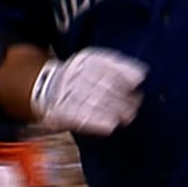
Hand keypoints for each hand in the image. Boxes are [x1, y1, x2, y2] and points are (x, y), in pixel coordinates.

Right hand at [30, 48, 147, 135]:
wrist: (46, 87)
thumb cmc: (81, 78)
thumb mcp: (96, 64)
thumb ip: (118, 67)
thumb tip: (142, 73)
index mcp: (85, 59)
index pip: (106, 63)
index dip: (124, 72)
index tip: (138, 81)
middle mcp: (75, 72)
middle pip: (103, 84)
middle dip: (122, 97)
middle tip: (135, 106)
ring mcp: (66, 91)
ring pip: (94, 101)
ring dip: (113, 111)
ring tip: (128, 117)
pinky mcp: (60, 111)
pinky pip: (80, 117)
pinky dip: (96, 122)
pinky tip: (110, 126)